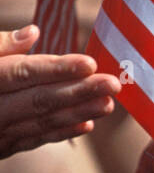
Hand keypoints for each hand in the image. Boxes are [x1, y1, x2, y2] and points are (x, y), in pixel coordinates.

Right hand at [0, 25, 120, 160]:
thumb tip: (33, 32)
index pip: (21, 73)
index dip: (57, 68)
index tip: (90, 63)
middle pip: (37, 100)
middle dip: (78, 92)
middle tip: (113, 84)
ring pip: (39, 123)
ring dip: (76, 113)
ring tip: (108, 103)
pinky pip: (32, 140)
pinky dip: (60, 132)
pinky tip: (87, 123)